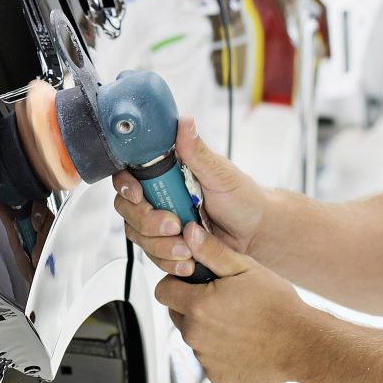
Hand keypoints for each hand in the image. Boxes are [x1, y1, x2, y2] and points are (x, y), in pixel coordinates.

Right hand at [112, 116, 267, 277]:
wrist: (257, 234)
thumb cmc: (242, 198)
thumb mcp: (219, 172)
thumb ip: (196, 151)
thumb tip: (184, 121)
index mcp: (165, 174)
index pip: (127, 176)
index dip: (125, 186)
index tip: (138, 195)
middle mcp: (158, 197)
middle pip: (128, 210)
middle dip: (148, 221)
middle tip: (174, 225)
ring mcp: (161, 224)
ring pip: (138, 236)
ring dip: (160, 245)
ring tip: (188, 248)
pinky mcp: (167, 247)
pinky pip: (153, 257)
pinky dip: (169, 261)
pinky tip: (188, 260)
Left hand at [153, 227, 330, 382]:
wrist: (301, 345)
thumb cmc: (278, 307)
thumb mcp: (245, 268)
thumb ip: (211, 251)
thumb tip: (189, 233)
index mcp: (198, 305)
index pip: (163, 290)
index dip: (176, 282)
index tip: (193, 281)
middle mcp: (195, 334)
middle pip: (176, 313)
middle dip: (192, 304)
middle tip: (222, 299)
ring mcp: (205, 357)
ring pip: (193, 335)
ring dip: (207, 327)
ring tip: (237, 320)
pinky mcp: (215, 375)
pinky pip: (208, 357)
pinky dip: (219, 349)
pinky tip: (241, 340)